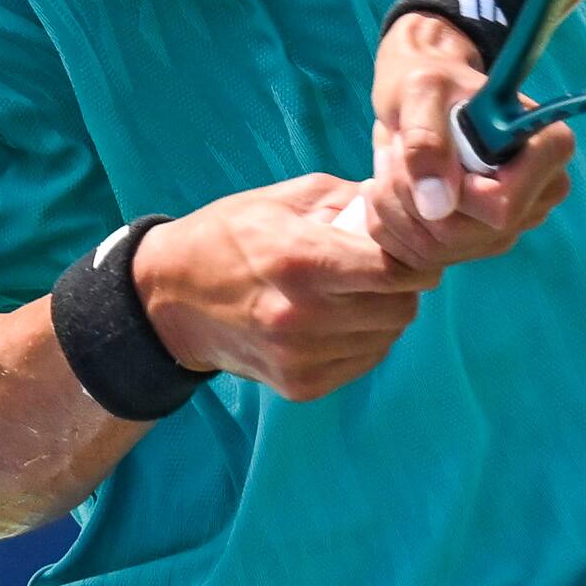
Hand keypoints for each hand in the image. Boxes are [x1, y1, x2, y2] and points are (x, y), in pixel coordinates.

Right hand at [132, 176, 436, 402]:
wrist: (169, 299)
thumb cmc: (231, 235)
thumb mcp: (286, 199)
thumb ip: (351, 201)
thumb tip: (408, 207)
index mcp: (300, 259)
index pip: (393, 270)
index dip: (415, 258)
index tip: (410, 248)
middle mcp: (301, 315)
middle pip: (399, 309)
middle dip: (404, 287)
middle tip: (385, 270)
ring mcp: (300, 357)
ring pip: (386, 339)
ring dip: (383, 314)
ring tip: (354, 293)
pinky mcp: (299, 385)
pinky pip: (363, 362)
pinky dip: (363, 340)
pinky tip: (338, 320)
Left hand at [357, 17, 574, 271]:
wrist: (420, 96)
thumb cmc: (430, 81)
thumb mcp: (422, 89)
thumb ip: (427, 138)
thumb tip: (437, 204)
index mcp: (548, 148)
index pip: (503, 206)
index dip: (454, 192)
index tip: (426, 149)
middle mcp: (538, 195)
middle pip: (468, 235)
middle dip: (413, 198)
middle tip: (393, 152)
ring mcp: (508, 225)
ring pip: (440, 251)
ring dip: (396, 209)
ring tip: (388, 164)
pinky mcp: (474, 243)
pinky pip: (422, 259)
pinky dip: (390, 228)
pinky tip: (386, 191)